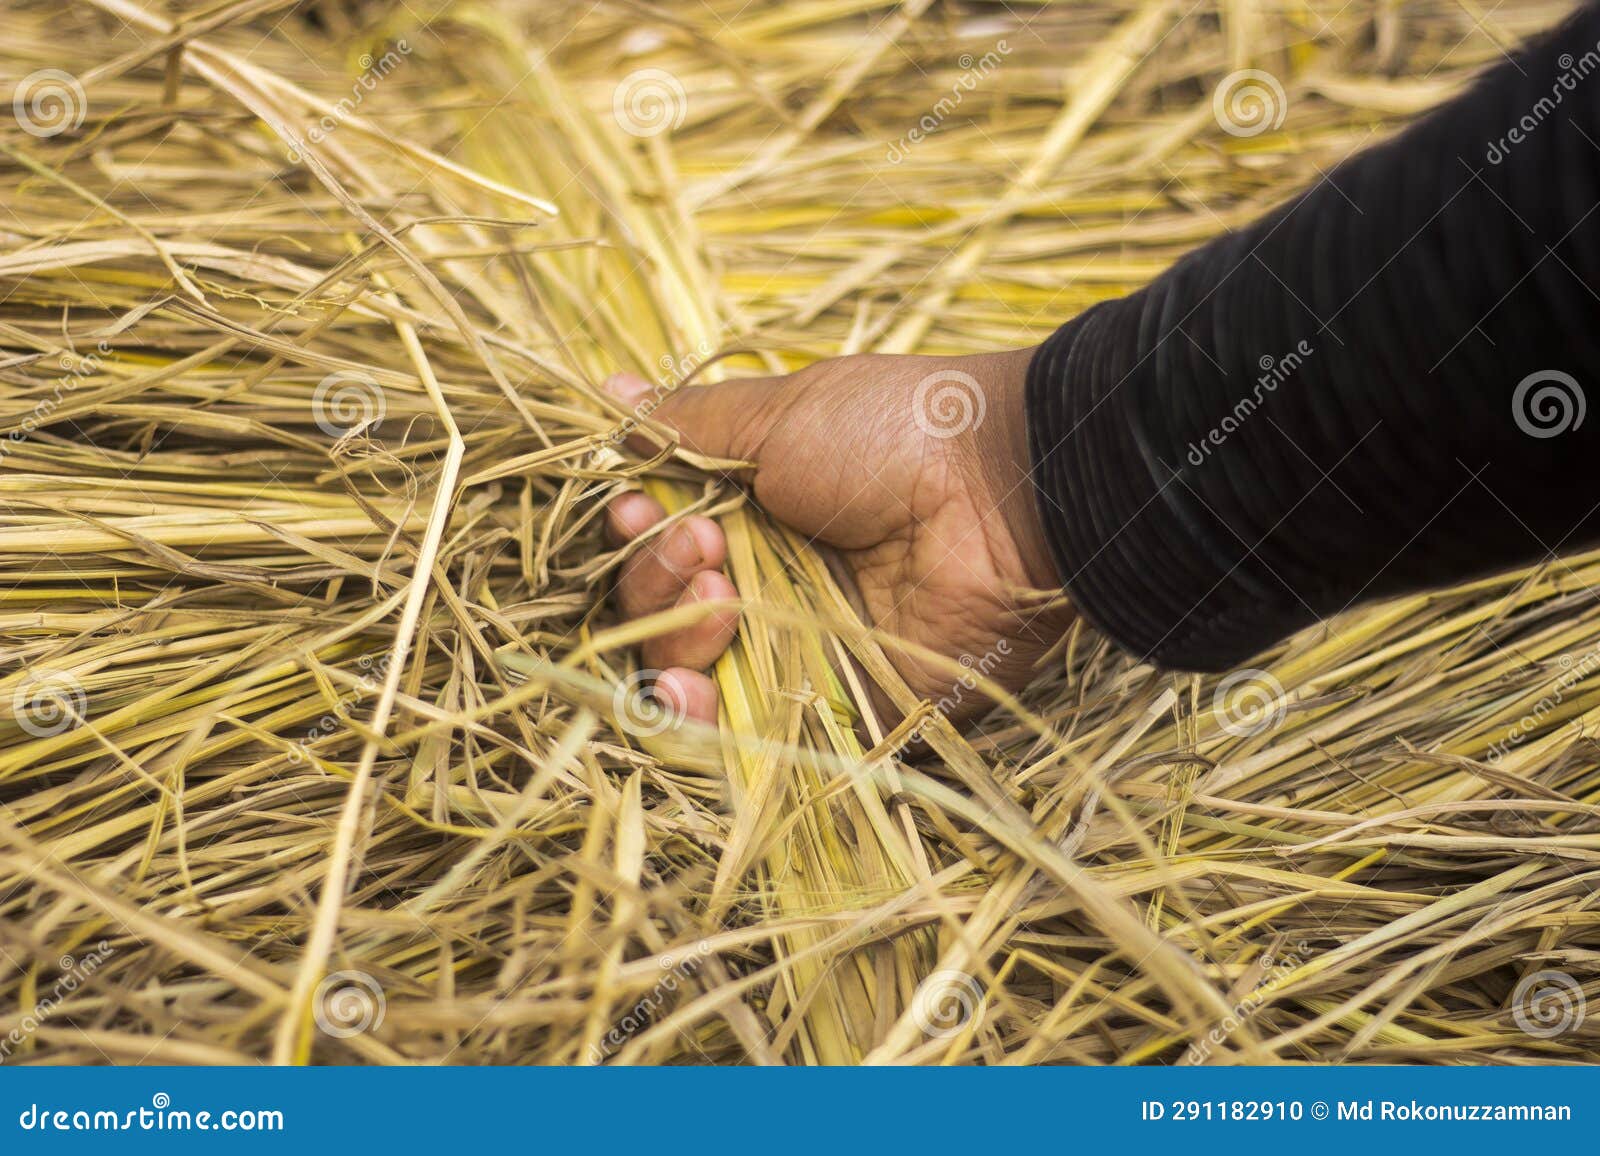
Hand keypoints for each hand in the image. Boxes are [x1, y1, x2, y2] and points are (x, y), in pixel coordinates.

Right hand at [601, 347, 1071, 729]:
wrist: (1002, 492)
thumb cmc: (894, 433)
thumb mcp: (779, 412)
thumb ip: (688, 426)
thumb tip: (611, 398)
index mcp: (754, 511)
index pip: (654, 544)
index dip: (631, 534)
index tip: (638, 505)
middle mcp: (768, 584)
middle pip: (657, 613)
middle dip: (653, 580)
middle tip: (704, 547)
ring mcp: (800, 653)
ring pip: (684, 675)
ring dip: (673, 637)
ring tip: (722, 598)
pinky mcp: (835, 713)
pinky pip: (741, 742)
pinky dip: (696, 722)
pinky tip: (690, 685)